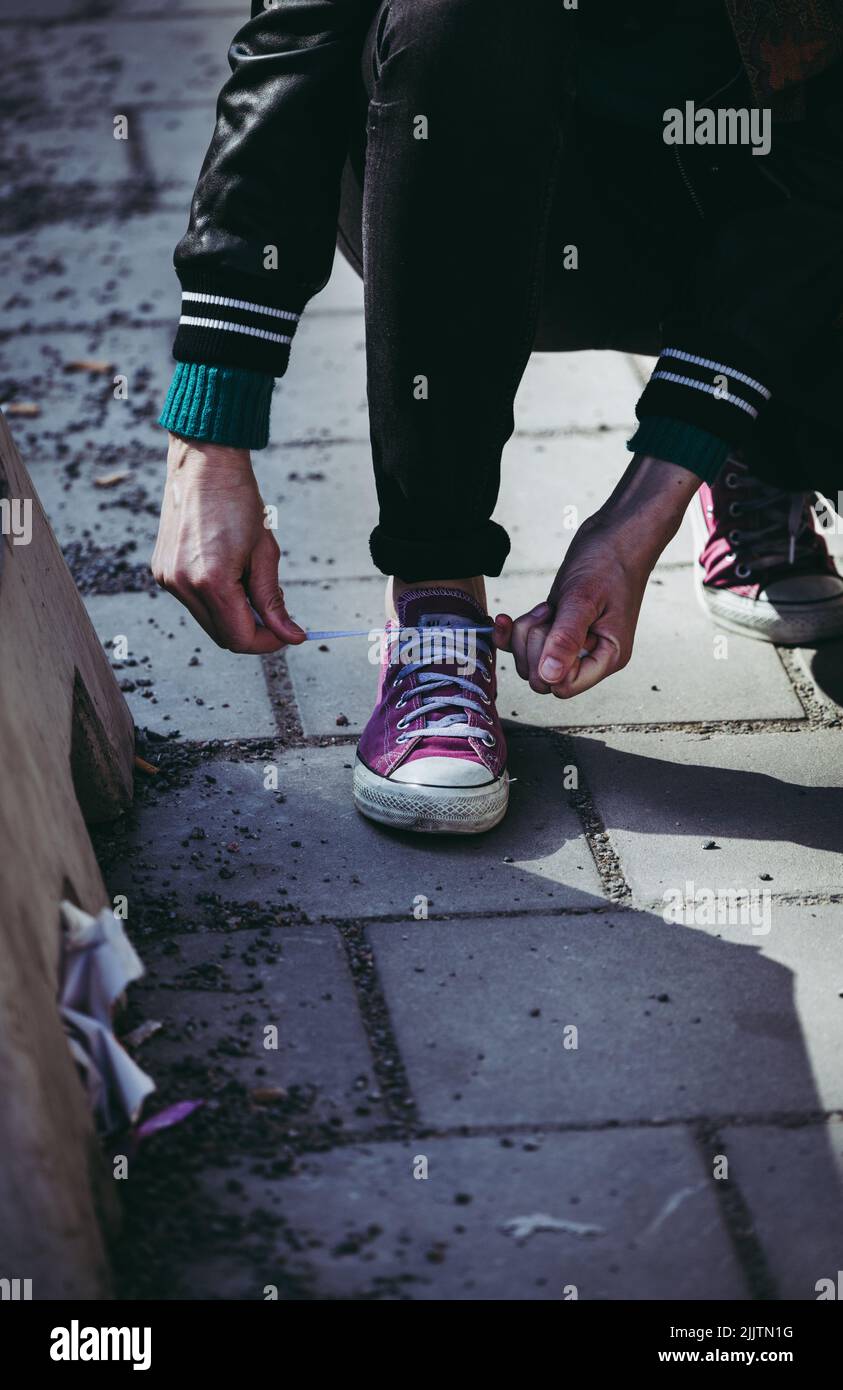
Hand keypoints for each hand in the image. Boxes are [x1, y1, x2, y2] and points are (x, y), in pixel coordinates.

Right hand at [151, 434, 305, 652]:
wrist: (204, 463)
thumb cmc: (240, 501)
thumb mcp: (265, 552)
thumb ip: (274, 600)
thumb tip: (291, 636)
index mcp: (211, 581)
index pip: (239, 638)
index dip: (267, 642)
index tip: (287, 632)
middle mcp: (182, 585)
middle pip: (221, 636)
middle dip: (251, 630)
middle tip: (274, 611)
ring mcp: (167, 578)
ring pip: (207, 620)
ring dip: (232, 614)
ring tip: (249, 581)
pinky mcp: (162, 570)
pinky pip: (193, 601)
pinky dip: (215, 599)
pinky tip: (227, 571)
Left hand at [495, 455, 700, 697]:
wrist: (614, 535)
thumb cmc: (609, 562)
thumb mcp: (584, 599)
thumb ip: (566, 638)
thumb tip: (550, 676)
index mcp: (607, 656)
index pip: (566, 686)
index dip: (548, 664)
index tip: (552, 629)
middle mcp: (588, 654)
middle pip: (543, 677)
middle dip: (534, 645)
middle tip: (549, 614)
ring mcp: (570, 643)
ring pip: (530, 661)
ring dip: (526, 634)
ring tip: (546, 607)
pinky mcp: (555, 627)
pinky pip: (523, 644)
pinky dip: (511, 632)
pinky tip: (505, 618)